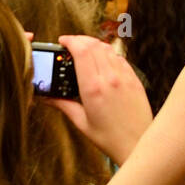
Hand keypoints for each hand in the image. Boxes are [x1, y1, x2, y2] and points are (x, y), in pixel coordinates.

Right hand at [42, 35, 151, 165]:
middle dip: (80, 40)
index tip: (62, 41)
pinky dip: (108, 54)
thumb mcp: (81, 122)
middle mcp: (110, 79)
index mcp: (93, 88)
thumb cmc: (109, 138)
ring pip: (108, 49)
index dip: (70, 41)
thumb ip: (63, 104)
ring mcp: (125, 78)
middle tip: (70, 44)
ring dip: (94, 45)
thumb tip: (47, 96)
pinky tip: (102, 61)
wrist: (138, 144)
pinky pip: (120, 59)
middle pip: (94, 45)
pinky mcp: (135, 80)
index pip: (82, 51)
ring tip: (85, 50)